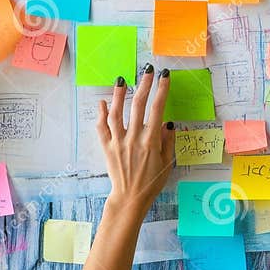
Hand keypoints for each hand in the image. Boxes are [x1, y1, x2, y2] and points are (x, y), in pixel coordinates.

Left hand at [96, 66, 173, 215]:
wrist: (130, 198)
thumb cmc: (152, 182)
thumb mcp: (167, 163)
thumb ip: (168, 141)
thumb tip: (168, 122)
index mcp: (151, 141)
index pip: (158, 109)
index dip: (162, 90)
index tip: (165, 76)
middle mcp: (134, 138)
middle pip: (138, 105)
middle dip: (144, 84)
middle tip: (148, 70)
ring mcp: (118, 142)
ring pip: (116, 113)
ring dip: (119, 94)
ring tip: (122, 80)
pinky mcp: (107, 148)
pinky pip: (102, 128)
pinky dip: (101, 114)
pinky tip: (103, 102)